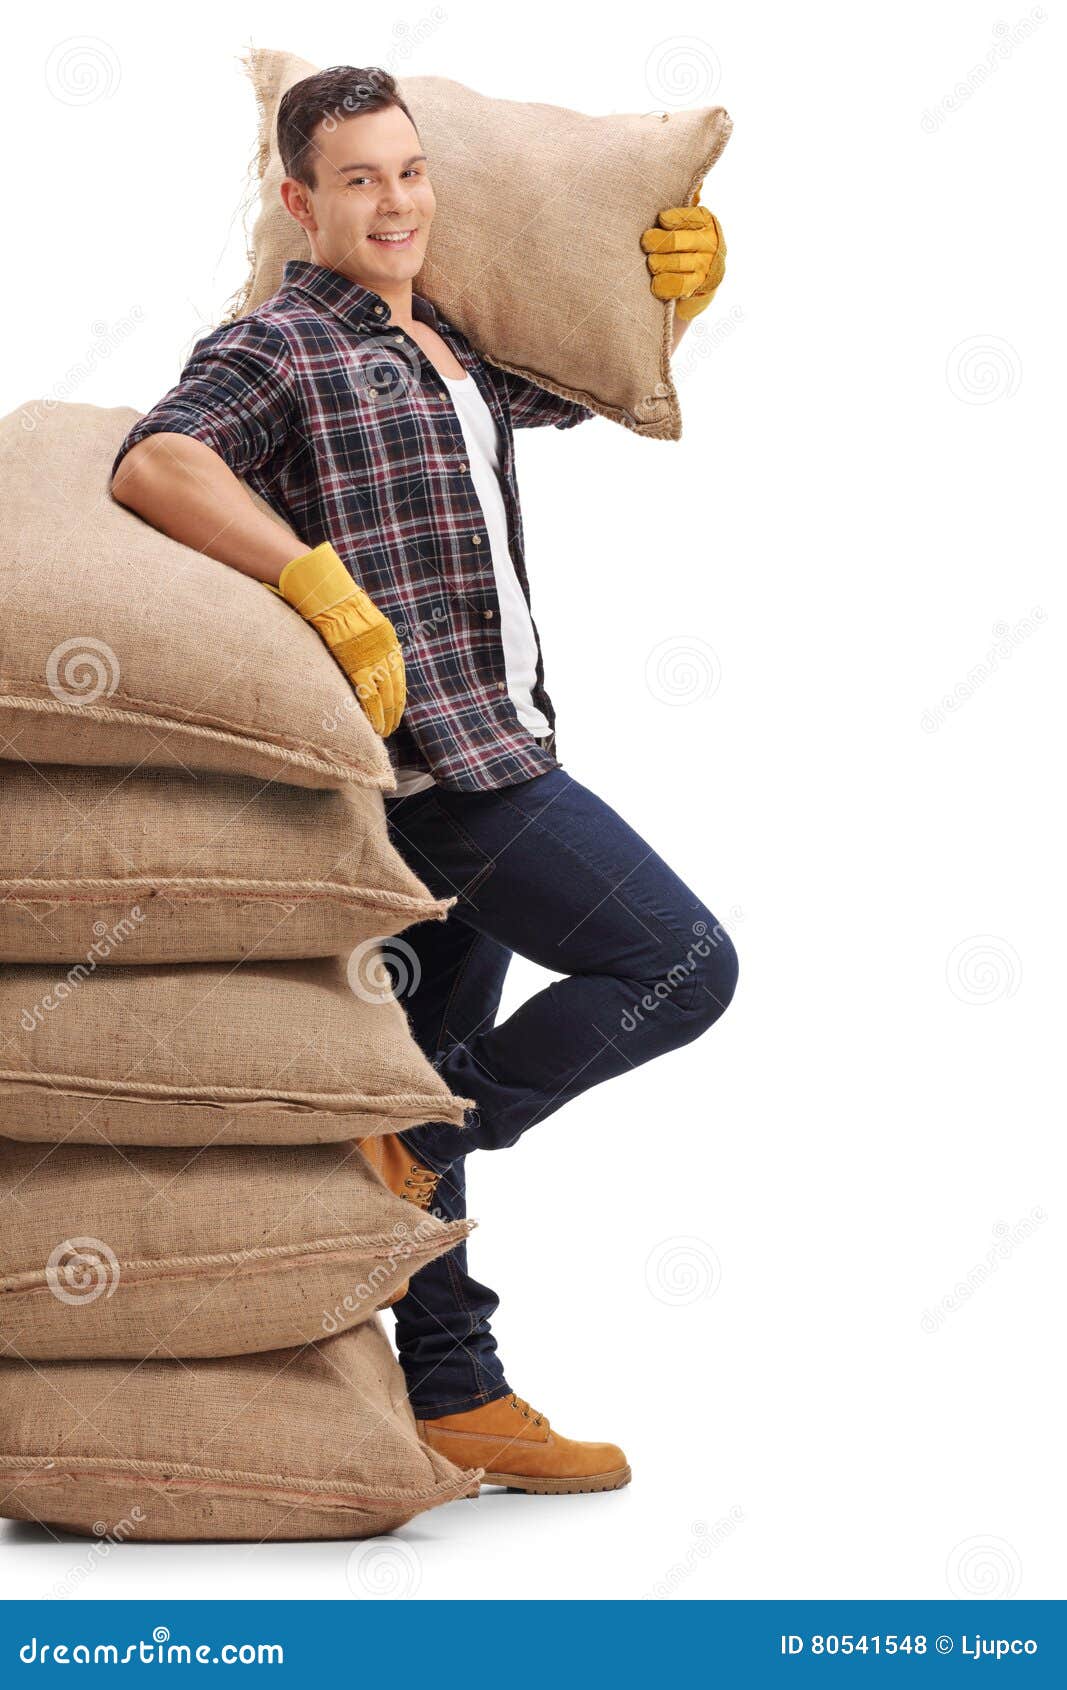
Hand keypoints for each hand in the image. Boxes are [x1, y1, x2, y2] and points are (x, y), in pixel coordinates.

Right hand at [266, 542, 404, 735]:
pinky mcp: (357, 660)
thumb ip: (367, 644)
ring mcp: (372, 655)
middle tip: (390, 728)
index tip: (396, 712)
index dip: (397, 696)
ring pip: (384, 693)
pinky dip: (371, 708)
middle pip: (394, 688)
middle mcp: (385, 650)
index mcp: (387, 642)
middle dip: (393, 710)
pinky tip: (372, 720)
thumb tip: (366, 661)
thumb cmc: (338, 607)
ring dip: (384, 714)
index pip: (397, 676)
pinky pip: (367, 691)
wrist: (327, 594)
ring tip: (382, 730)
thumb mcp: (362, 624)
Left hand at [641, 186, 725, 321]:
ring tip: (651, 262)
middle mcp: (709, 242)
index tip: (661, 219)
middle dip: (658, 242)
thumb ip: (687, 201)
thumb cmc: (685, 241)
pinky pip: (679, 285)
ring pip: (677, 263)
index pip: (691, 216)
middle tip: (646, 242)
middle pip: (678, 240)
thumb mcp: (686, 220)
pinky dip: (664, 284)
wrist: (700, 280)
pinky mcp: (698, 285)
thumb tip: (693, 179)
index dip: (674, 218)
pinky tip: (655, 283)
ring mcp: (705, 265)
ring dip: (659, 263)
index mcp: (706, 221)